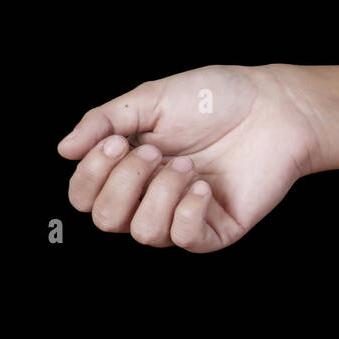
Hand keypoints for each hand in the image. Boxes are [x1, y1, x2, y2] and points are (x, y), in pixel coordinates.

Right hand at [57, 64, 322, 250]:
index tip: (115, 142)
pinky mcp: (217, 229)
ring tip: (187, 165)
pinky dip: (187, 212)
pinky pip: (185, 240)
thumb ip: (103, 121)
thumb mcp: (151, 100)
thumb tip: (64, 149)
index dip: (91, 175)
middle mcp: (152, 197)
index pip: (84, 197)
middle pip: (106, 220)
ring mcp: (184, 215)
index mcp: (129, 168)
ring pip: (143, 233)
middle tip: (156, 152)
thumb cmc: (216, 98)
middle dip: (124, 183)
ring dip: (159, 194)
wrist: (274, 106)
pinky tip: (203, 186)